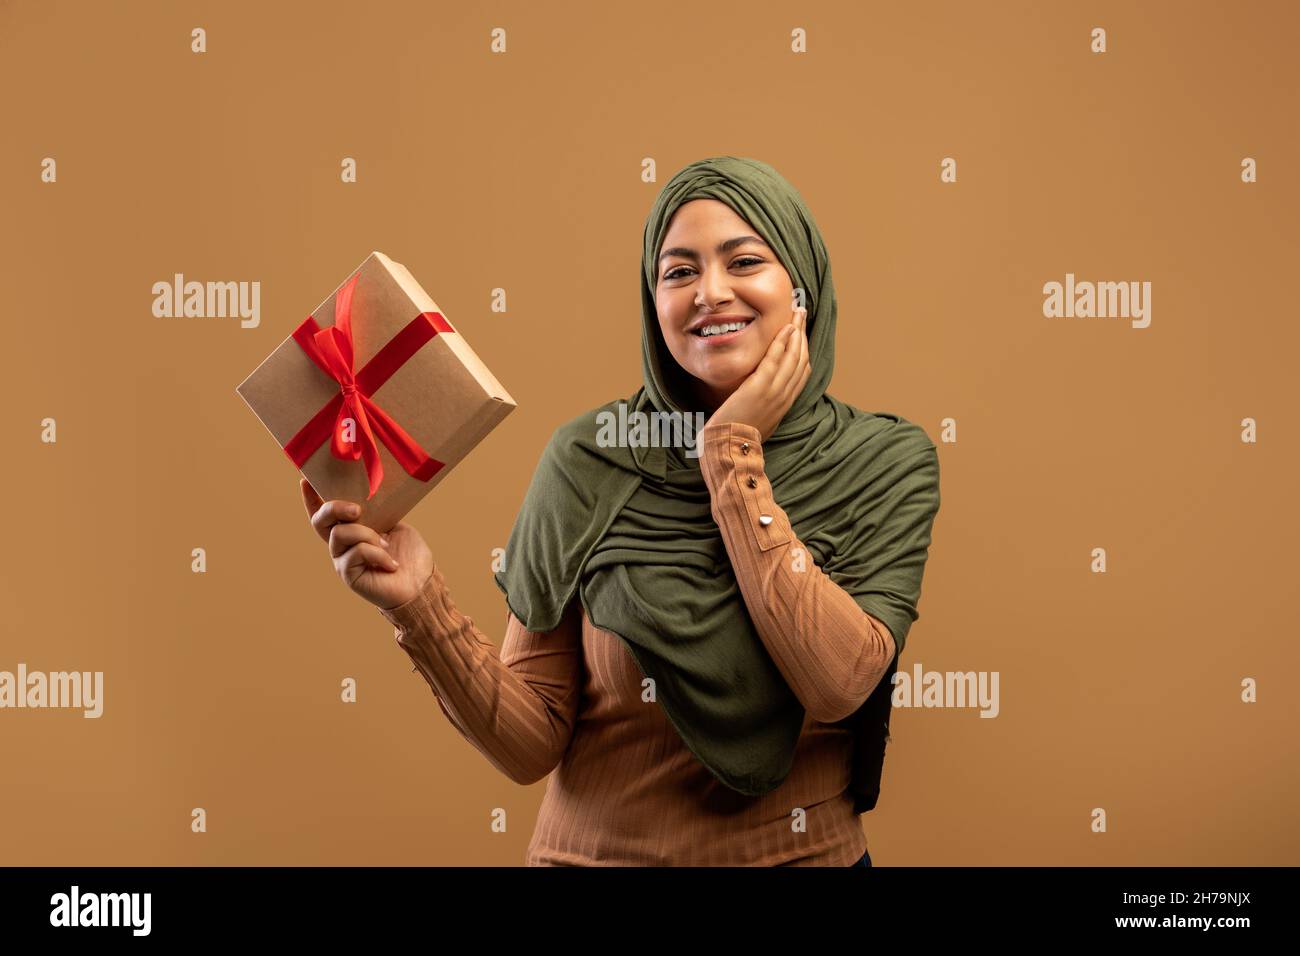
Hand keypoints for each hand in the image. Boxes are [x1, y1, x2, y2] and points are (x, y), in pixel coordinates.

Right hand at [300, 478, 434, 609]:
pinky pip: (356, 552)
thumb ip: (376, 513)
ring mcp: (342, 560)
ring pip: (340, 533)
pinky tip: (390, 564)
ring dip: (367, 534)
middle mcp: (341, 546)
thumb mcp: (393, 524)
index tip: (305, 481)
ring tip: (386, 544)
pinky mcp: (349, 575)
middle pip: (320, 521)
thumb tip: (364, 498)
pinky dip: (377, 553)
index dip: (312, 499)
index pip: (324, 515)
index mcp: (351, 531)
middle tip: (357, 510)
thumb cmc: (409, 554)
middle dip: (334, 508)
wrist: (421, 582)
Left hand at [703, 306, 809, 442]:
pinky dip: (782, 342)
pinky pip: (775, 360)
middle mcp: (784, 396)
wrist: (728, 449)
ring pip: (793, 356)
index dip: (804, 349)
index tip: (802, 332)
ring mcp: (774, 392)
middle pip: (801, 359)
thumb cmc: (735, 436)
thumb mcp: (757, 418)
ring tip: (797, 312)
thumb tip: (758, 391)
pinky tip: (785, 327)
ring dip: (797, 331)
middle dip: (803, 333)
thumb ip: (762, 403)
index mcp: (784, 403)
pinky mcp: (760, 388)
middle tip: (802, 312)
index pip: (802, 371)